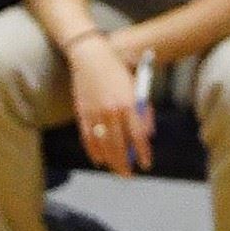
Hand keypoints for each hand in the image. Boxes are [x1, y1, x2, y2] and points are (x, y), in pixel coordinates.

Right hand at [66, 34, 151, 174]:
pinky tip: (99, 159)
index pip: (138, 136)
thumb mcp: (136, 87)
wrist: (90, 56)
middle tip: (129, 174)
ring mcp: (96, 114)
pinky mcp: (82, 113)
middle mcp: (112, 111)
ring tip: (116, 170)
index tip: (146, 164)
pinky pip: (88, 139)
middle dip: (125, 164)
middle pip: (119, 146)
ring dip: (110, 161)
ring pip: (103, 145)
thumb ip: (143, 111)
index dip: (142, 153)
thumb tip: (147, 134)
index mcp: (129, 103)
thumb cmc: (117, 70)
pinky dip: (93, 151)